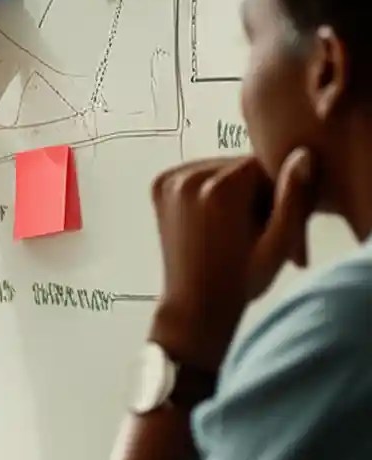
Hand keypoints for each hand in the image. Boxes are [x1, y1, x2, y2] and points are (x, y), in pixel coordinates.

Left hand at [148, 150, 315, 368]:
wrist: (195, 304)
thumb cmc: (242, 279)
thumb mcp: (279, 242)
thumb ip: (293, 197)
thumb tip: (300, 155)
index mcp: (221, 189)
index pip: (264, 165)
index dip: (274, 191)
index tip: (269, 221)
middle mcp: (190, 178)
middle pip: (239, 165)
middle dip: (251, 188)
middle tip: (251, 227)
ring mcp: (170, 181)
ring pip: (219, 168)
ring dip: (230, 187)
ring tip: (231, 226)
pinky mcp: (160, 186)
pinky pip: (197, 174)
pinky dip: (207, 189)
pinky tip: (211, 219)